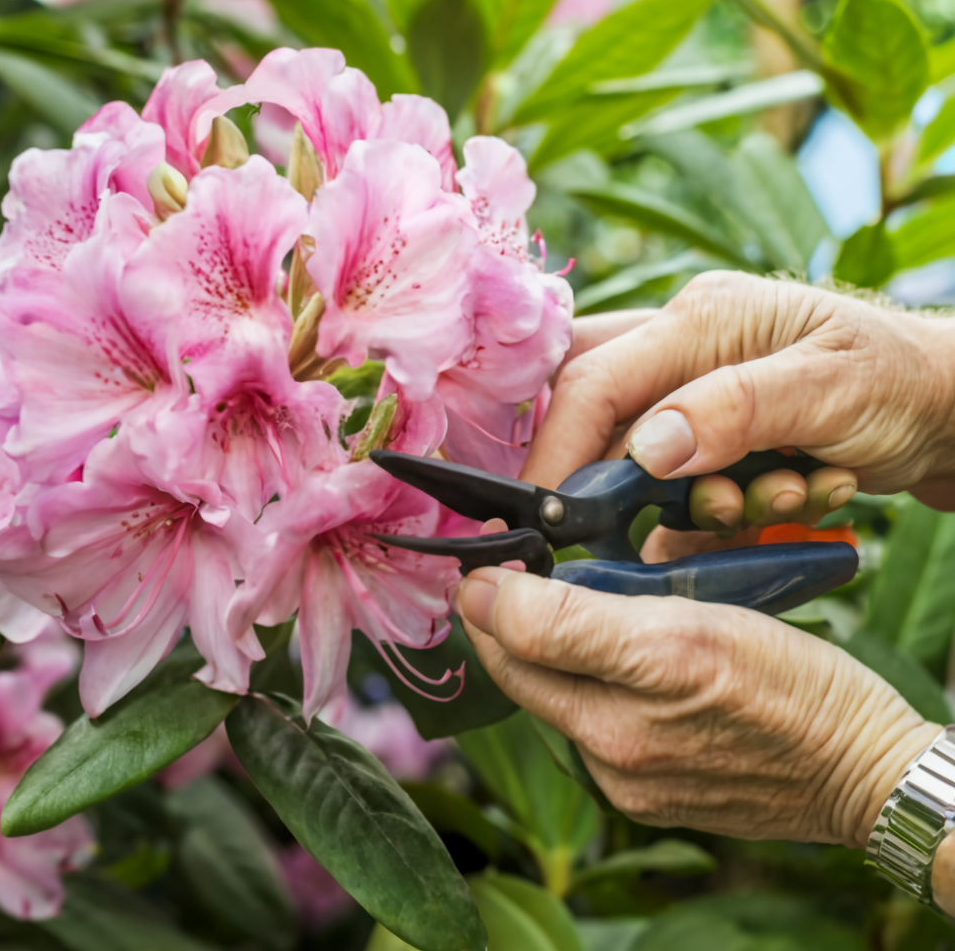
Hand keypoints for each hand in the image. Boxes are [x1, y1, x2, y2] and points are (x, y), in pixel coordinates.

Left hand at [456, 566, 940, 846]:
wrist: (863, 768)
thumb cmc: (795, 689)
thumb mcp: (684, 629)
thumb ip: (569, 620)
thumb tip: (480, 595)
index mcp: (610, 719)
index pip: (505, 647)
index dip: (491, 594)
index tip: (496, 553)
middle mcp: (608, 760)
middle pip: (528, 673)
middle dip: (520, 619)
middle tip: (533, 568)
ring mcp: (630, 780)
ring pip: (563, 692)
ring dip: (559, 648)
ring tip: (587, 606)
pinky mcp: (652, 791)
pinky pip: (598, 722)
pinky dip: (598, 681)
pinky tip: (627, 657)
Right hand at [526, 273, 954, 539]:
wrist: (949, 411)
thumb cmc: (902, 381)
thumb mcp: (830, 388)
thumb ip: (734, 409)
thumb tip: (643, 452)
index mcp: (699, 317)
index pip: (591, 380)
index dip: (558, 449)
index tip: (550, 517)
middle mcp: (682, 348)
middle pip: (591, 412)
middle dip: (610, 477)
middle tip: (632, 525)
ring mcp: (692, 394)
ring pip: (633, 460)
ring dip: (691, 500)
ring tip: (775, 495)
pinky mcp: (708, 437)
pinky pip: (673, 487)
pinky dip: (713, 512)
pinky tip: (786, 495)